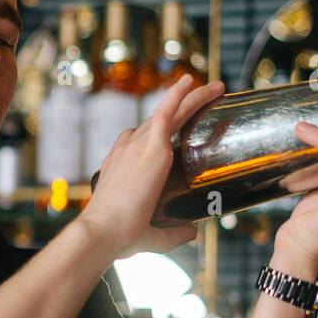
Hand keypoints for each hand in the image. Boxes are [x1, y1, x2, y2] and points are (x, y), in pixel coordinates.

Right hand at [78, 75, 225, 258]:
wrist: (102, 232)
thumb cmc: (116, 237)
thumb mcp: (148, 234)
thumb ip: (172, 233)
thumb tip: (191, 232)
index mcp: (120, 166)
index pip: (137, 141)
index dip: (155, 134)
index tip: (171, 131)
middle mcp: (126, 150)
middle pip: (157, 121)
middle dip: (179, 108)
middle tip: (201, 97)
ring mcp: (138, 146)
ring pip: (169, 112)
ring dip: (191, 97)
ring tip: (214, 88)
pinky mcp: (151, 147)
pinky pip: (167, 112)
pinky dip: (179, 94)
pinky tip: (192, 80)